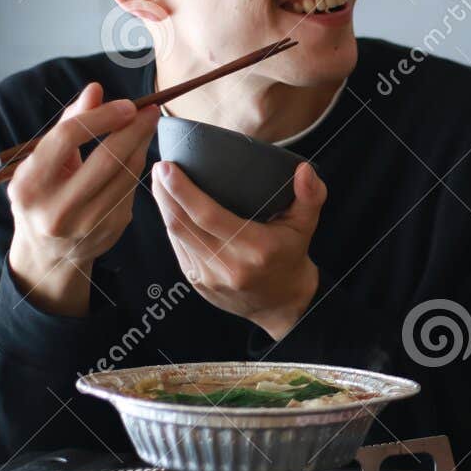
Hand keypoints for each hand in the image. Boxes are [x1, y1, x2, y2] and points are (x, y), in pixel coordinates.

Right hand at [7, 83, 159, 315]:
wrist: (48, 253)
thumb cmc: (42, 195)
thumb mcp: (41, 162)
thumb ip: (67, 124)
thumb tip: (96, 90)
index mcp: (30, 185)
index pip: (68, 138)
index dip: (102, 116)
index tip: (127, 104)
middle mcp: (57, 209)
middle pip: (106, 157)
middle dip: (134, 128)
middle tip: (151, 109)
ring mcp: (87, 223)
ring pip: (126, 173)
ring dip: (142, 144)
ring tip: (148, 123)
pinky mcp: (111, 230)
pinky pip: (132, 188)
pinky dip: (138, 165)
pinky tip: (139, 150)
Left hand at [152, 158, 326, 339]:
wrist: (282, 304)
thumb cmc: (291, 256)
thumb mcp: (306, 225)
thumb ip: (310, 196)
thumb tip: (303, 169)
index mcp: (255, 248)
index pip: (208, 216)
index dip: (183, 191)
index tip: (169, 167)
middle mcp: (228, 265)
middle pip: (182, 224)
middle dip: (165, 193)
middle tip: (161, 166)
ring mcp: (209, 277)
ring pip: (175, 236)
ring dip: (163, 207)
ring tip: (160, 181)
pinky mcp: (198, 282)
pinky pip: (178, 248)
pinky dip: (171, 224)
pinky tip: (168, 206)